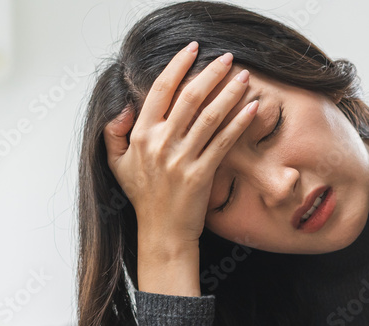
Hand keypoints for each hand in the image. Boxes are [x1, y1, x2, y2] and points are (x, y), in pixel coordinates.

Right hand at [102, 43, 257, 248]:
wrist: (162, 233)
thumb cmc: (143, 197)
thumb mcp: (116, 163)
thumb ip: (115, 132)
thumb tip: (124, 106)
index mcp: (140, 135)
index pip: (160, 90)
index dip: (178, 65)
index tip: (193, 49)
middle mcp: (161, 143)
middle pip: (189, 97)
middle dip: (211, 73)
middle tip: (227, 58)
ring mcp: (182, 159)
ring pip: (210, 116)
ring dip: (230, 93)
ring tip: (245, 77)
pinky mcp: (202, 174)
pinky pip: (224, 142)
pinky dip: (239, 122)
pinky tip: (253, 108)